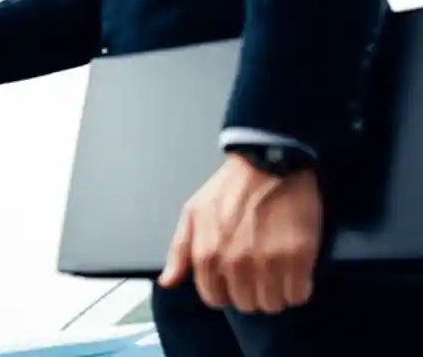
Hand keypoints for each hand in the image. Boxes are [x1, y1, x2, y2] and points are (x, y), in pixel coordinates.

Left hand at [158, 153, 322, 313]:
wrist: (268, 163)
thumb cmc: (230, 187)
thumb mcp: (193, 213)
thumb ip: (179, 250)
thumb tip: (168, 281)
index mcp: (207, 254)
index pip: (214, 298)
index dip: (225, 291)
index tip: (234, 280)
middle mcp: (236, 263)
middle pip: (246, 304)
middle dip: (251, 293)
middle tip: (259, 274)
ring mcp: (268, 262)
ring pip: (272, 304)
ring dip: (275, 294)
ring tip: (277, 274)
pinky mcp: (298, 257)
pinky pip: (299, 294)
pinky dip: (298, 288)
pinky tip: (295, 272)